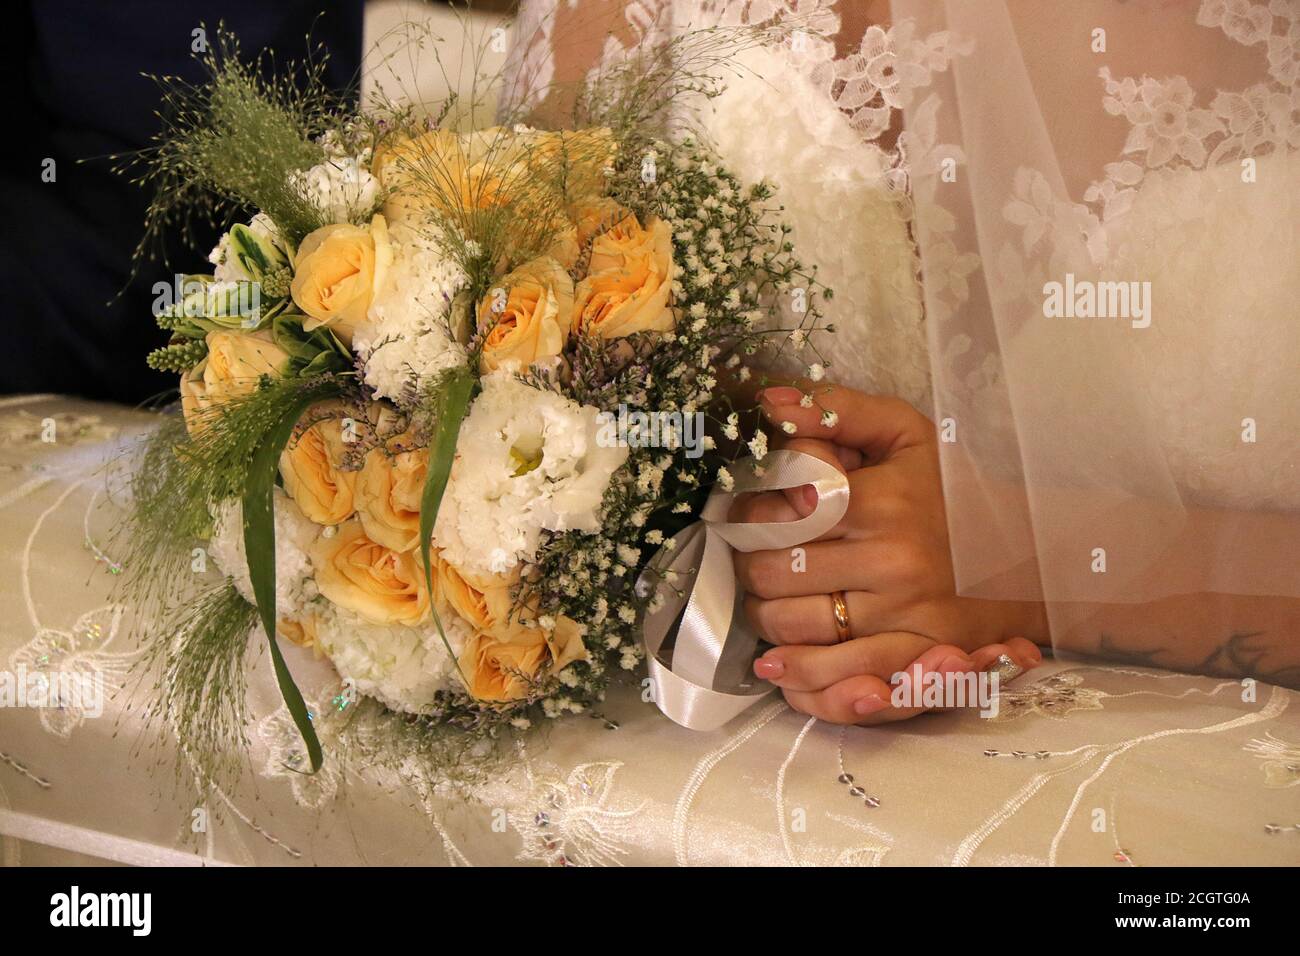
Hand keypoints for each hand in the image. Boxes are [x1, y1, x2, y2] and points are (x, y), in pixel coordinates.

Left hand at [728, 384, 1046, 722]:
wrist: (1030, 550)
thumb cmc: (952, 488)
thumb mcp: (904, 434)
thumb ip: (836, 409)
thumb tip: (768, 400)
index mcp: (881, 502)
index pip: (776, 515)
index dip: (747, 517)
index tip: (746, 515)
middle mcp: (892, 562)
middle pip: (771, 575)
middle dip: (748, 567)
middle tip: (752, 558)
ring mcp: (904, 616)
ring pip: (790, 626)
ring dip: (764, 614)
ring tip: (770, 597)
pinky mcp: (915, 657)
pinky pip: (833, 675)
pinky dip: (796, 672)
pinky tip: (778, 662)